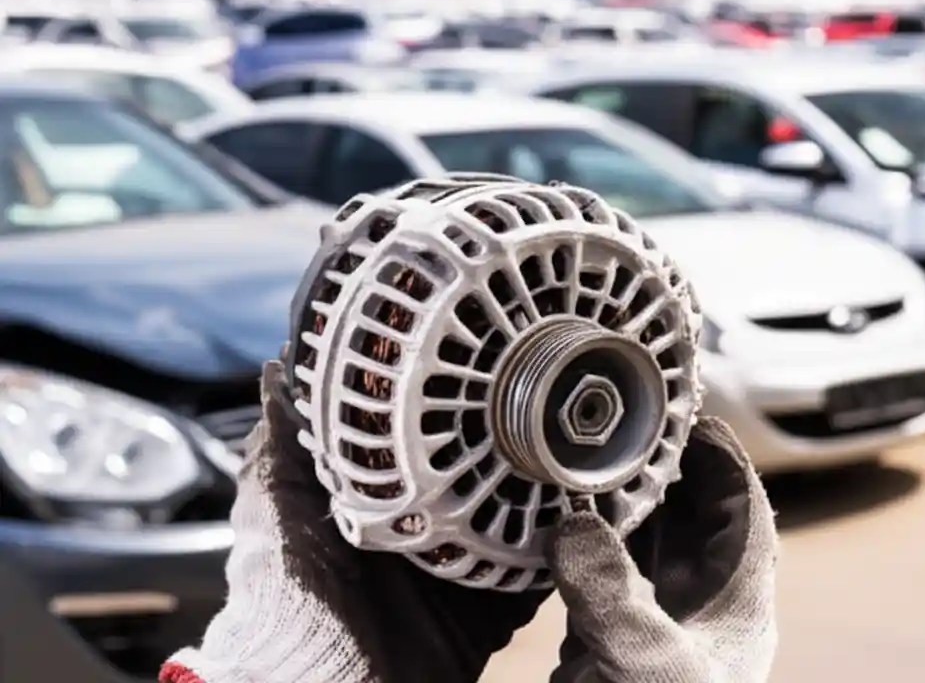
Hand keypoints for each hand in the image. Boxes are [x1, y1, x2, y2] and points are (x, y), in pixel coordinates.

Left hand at [162, 361, 550, 682]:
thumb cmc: (282, 599)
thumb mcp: (277, 507)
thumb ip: (282, 443)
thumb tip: (282, 367)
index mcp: (380, 505)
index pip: (430, 448)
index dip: (459, 415)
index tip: (492, 376)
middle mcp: (424, 537)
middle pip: (484, 485)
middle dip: (518, 458)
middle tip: (556, 418)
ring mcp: (458, 579)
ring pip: (518, 531)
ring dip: (548, 508)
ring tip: (582, 470)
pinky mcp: (482, 620)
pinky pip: (532, 587)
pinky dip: (560, 565)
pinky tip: (583, 535)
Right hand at [548, 418, 779, 682]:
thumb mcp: (650, 664)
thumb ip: (615, 597)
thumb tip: (576, 524)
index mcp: (738, 604)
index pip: (745, 508)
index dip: (723, 455)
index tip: (689, 414)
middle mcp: (701, 606)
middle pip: (695, 514)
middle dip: (666, 467)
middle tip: (629, 421)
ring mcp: (656, 623)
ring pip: (648, 542)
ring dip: (622, 502)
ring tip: (589, 457)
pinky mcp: (610, 643)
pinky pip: (600, 575)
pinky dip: (581, 545)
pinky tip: (553, 525)